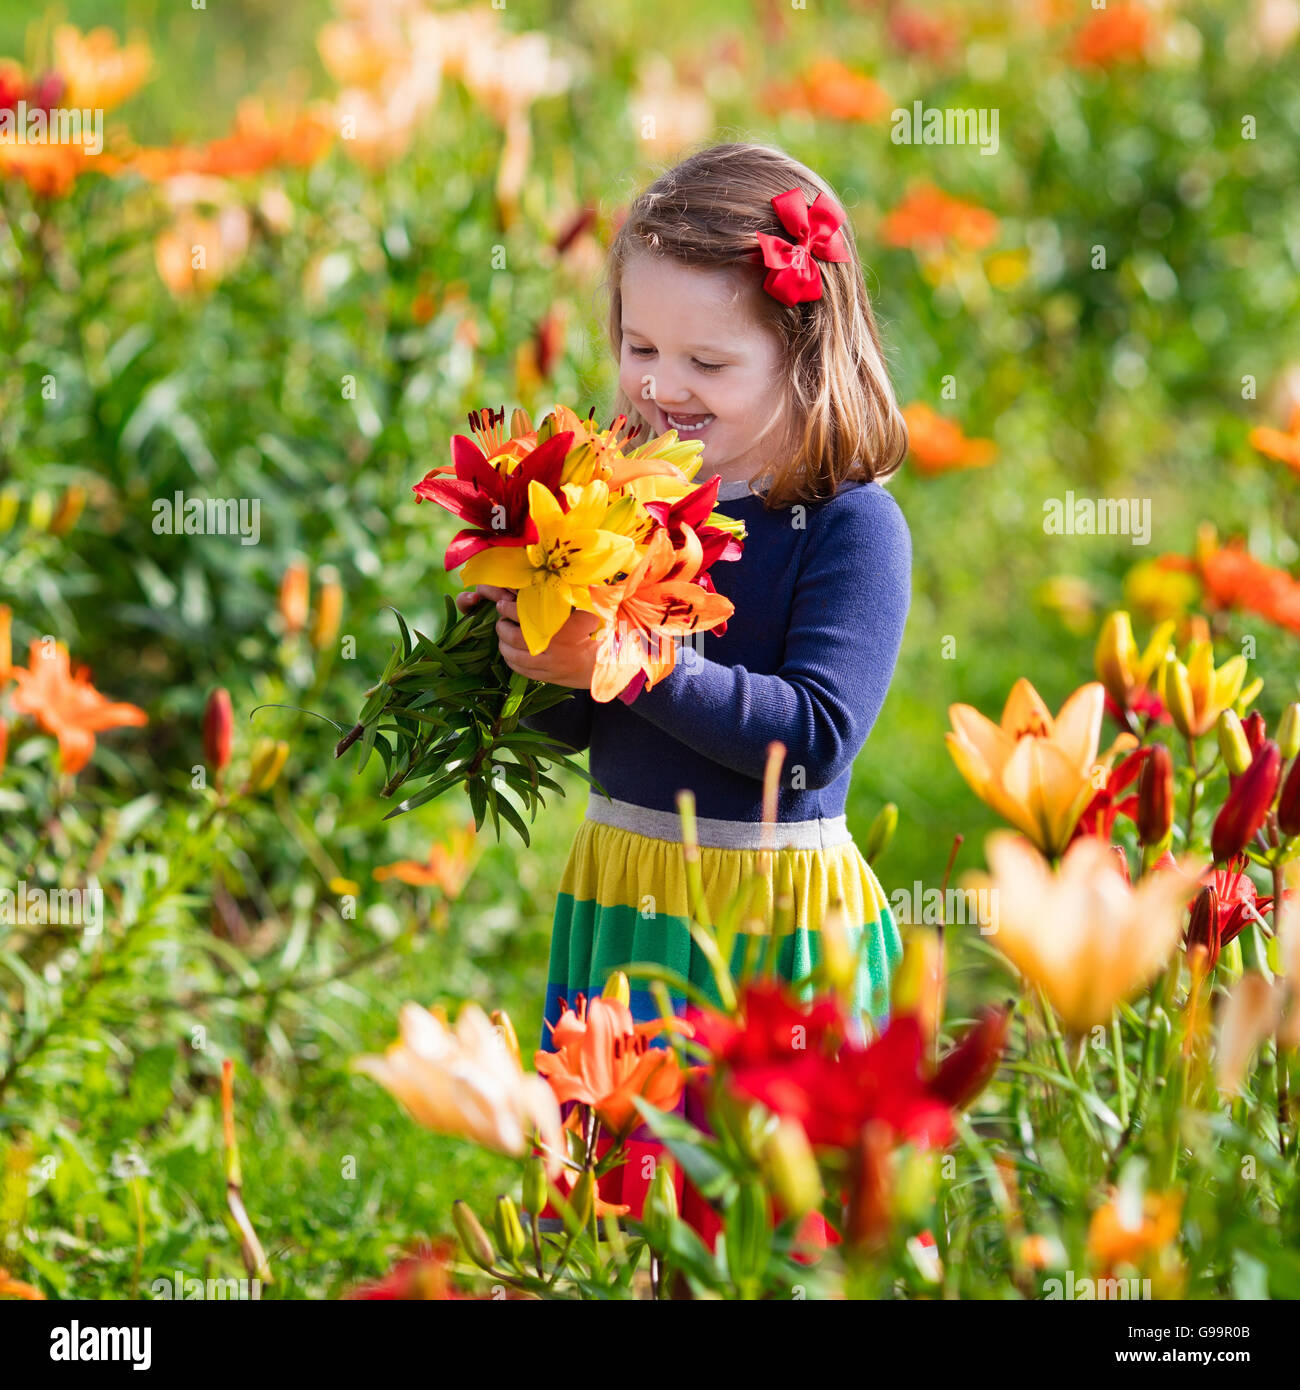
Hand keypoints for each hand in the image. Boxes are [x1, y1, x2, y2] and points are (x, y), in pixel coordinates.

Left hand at [456, 584, 599, 688]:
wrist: (609, 664)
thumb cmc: (602, 633)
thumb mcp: (591, 609)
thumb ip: (576, 594)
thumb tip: (566, 574)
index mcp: (559, 628)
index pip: (522, 615)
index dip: (508, 608)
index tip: (502, 603)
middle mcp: (550, 648)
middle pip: (513, 637)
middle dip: (502, 627)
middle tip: (501, 620)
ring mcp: (547, 665)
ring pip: (513, 656)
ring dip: (503, 645)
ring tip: (503, 635)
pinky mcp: (547, 677)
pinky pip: (521, 670)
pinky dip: (511, 661)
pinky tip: (510, 654)